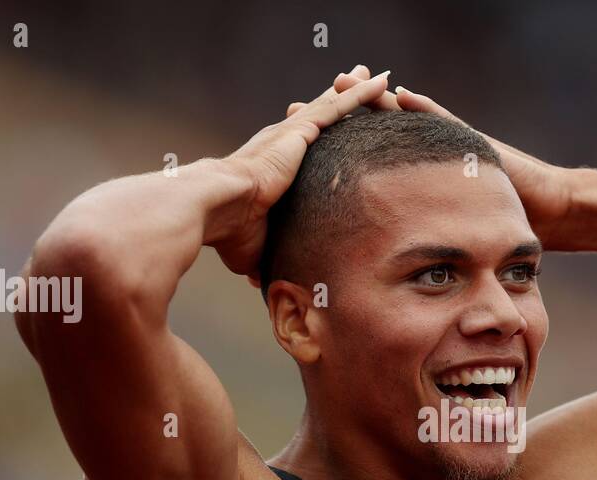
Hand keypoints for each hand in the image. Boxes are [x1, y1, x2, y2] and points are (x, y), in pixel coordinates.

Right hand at [211, 71, 391, 275]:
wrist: (216, 207)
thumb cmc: (229, 231)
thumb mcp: (255, 247)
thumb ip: (268, 256)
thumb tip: (268, 288)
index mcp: (270, 165)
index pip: (298, 146)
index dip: (313, 133)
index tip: (321, 126)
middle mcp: (281, 143)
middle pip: (319, 115)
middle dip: (339, 99)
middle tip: (358, 82)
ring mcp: (291, 134)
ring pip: (333, 105)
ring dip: (356, 90)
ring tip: (378, 74)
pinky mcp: (300, 132)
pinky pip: (339, 108)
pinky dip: (360, 94)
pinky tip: (380, 81)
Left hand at [287, 65, 574, 245]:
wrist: (544, 212)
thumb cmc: (492, 237)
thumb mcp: (435, 250)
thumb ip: (401, 259)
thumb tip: (359, 286)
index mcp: (404, 182)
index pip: (353, 161)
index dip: (322, 153)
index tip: (285, 146)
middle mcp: (419, 157)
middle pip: (366, 131)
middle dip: (332, 116)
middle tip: (295, 106)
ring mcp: (443, 143)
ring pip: (398, 116)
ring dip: (368, 99)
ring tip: (339, 83)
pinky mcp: (468, 138)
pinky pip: (439, 118)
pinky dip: (420, 107)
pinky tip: (398, 93)